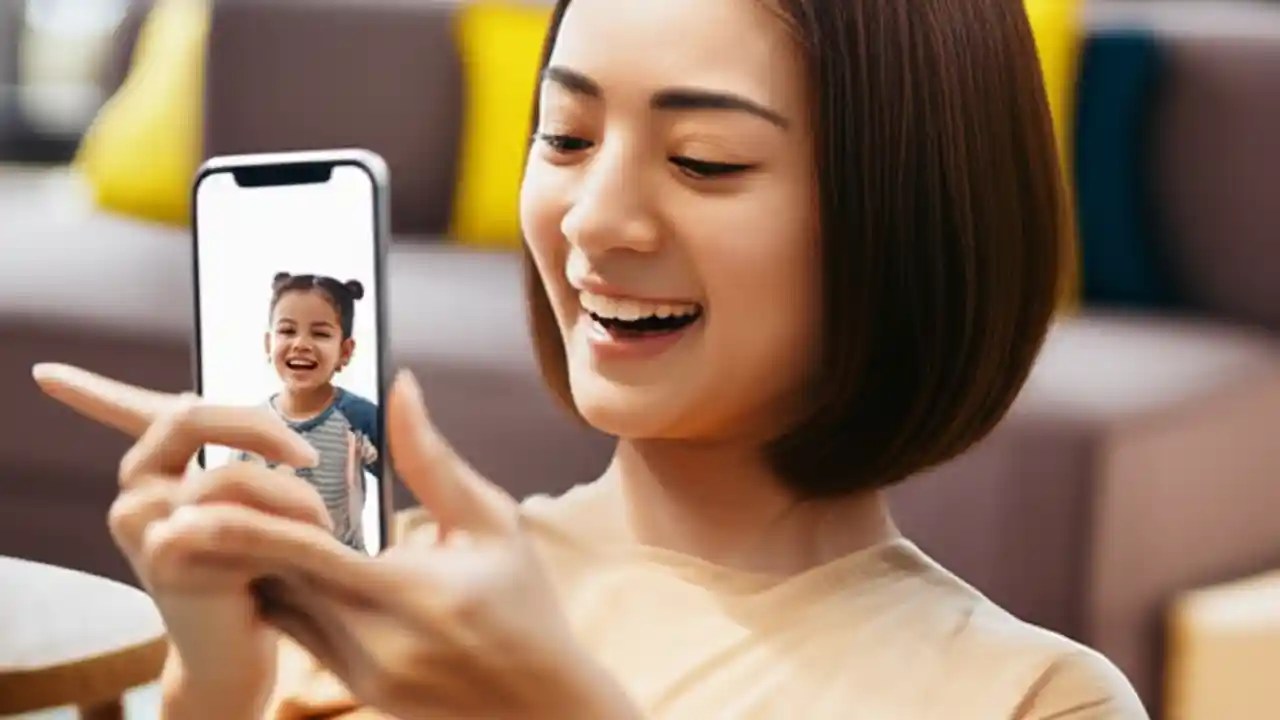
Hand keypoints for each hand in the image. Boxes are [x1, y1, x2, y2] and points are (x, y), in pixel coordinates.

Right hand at [32, 364, 329, 712]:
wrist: (235, 652)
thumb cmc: (248, 568)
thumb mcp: (236, 505)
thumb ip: (215, 458)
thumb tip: (186, 396)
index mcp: (144, 475)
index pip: (131, 412)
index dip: (93, 389)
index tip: (47, 373)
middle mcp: (131, 497)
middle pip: (188, 416)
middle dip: (259, 425)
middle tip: (309, 454)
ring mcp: (144, 529)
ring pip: (233, 475)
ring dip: (298, 497)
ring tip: (324, 523)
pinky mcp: (171, 561)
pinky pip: (246, 519)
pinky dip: (293, 530)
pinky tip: (310, 546)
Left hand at [157, 370, 641, 719]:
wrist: (543, 708)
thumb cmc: (526, 607)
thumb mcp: (493, 525)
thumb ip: (434, 460)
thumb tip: (401, 386)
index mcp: (409, 592)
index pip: (307, 555)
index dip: (242, 532)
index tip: (188, 513)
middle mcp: (373, 642)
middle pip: (275, 587)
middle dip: (226, 554)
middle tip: (173, 522)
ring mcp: (361, 674)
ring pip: (280, 616)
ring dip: (249, 580)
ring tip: (208, 544)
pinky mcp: (356, 690)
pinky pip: (300, 639)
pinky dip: (279, 605)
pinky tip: (263, 578)